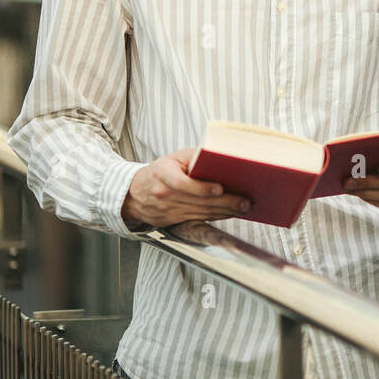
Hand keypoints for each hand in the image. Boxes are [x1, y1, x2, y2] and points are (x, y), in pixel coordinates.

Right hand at [121, 148, 251, 228]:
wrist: (133, 194)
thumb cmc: (159, 171)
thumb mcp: (172, 158)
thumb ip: (193, 157)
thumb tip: (219, 159)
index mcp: (162, 174)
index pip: (182, 184)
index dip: (202, 188)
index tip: (220, 189)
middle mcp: (164, 195)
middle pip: (199, 201)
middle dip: (226, 202)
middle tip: (245, 202)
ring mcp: (168, 210)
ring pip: (202, 212)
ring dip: (225, 211)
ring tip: (244, 208)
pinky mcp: (173, 221)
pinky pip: (199, 219)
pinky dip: (216, 216)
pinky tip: (230, 213)